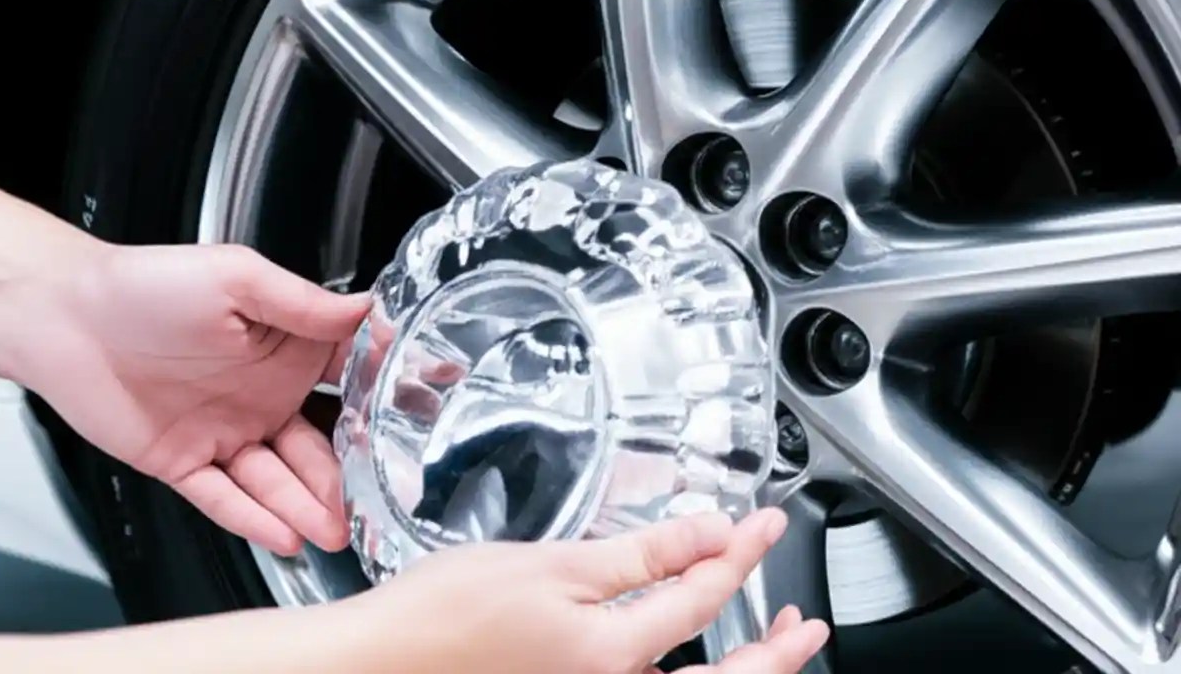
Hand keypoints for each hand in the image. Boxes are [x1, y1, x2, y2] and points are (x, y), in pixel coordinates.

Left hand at [27, 242, 368, 555]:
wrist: (62, 318)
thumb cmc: (143, 285)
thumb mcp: (235, 278)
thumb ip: (302, 302)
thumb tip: (366, 309)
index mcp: (284, 348)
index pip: (348, 377)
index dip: (384, 396)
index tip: (421, 411)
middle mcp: (262, 394)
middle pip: (320, 446)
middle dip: (351, 476)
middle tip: (381, 496)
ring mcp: (227, 432)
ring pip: (278, 481)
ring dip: (309, 507)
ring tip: (337, 529)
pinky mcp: (186, 463)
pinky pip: (227, 499)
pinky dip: (256, 520)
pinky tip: (286, 534)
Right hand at [343, 508, 829, 673]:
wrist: (376, 665)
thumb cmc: (442, 618)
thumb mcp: (548, 567)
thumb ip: (637, 556)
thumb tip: (707, 535)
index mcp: (610, 657)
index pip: (702, 597)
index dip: (743, 554)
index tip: (764, 524)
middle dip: (776, 652)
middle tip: (805, 623)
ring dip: (745, 672)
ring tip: (773, 644)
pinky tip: (688, 660)